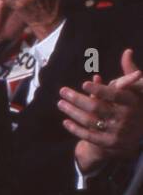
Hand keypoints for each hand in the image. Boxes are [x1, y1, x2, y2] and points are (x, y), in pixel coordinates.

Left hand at [60, 49, 142, 175]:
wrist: (139, 135)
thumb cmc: (133, 105)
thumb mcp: (134, 90)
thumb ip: (128, 72)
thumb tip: (127, 51)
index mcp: (132, 103)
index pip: (115, 96)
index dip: (100, 90)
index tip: (84, 83)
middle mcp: (126, 118)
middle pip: (97, 108)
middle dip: (77, 99)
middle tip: (62, 91)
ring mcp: (118, 132)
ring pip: (90, 121)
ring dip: (72, 112)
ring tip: (60, 103)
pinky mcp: (110, 143)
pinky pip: (90, 137)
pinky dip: (76, 130)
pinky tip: (65, 121)